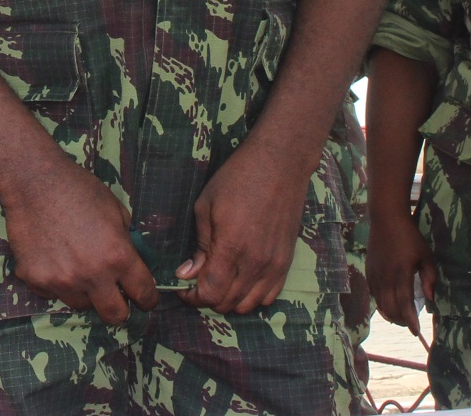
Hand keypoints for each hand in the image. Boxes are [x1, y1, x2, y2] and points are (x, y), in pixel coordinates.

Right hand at [1, 156, 158, 323]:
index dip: (149, 299)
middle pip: (115, 316)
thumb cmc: (78, 189)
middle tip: (115, 297)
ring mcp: (61, 281)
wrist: (33, 181)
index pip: (144, 293)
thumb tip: (133, 261)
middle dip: (120, 310)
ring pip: (81, 305)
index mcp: (117, 256)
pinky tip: (53, 258)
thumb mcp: (115, 209)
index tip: (146, 300)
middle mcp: (92, 275)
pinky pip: (52, 293)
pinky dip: (56, 282)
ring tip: (76, 267)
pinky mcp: (36, 280)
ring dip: (85, 293)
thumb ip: (126, 240)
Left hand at [173, 139, 310, 314]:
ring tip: (220, 283)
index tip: (184, 287)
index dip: (192, 296)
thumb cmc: (237, 179)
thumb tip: (187, 274)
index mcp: (231, 247)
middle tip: (198, 283)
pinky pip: (269, 296)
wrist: (280, 164)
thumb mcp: (206, 207)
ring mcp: (274, 265)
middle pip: (228, 302)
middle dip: (208, 298)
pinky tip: (242, 281)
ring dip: (230, 301)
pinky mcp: (287, 262)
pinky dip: (252, 297)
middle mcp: (255, 262)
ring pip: (248, 305)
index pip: (210, 292)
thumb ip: (200, 245)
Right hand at [364, 204, 435, 334]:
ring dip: (391, 315)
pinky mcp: (368, 272)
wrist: (386, 219)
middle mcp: (385, 277)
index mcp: (402, 274)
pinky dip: (381, 304)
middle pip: (391, 309)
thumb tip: (430, 299)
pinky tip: (389, 305)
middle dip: (401, 321)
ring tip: (401, 318)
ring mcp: (375, 275)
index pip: (405, 304)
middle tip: (411, 324)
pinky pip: (374, 295)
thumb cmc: (410, 237)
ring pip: (380, 304)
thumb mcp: (426, 256)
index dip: (411, 321)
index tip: (417, 332)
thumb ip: (429, 278)